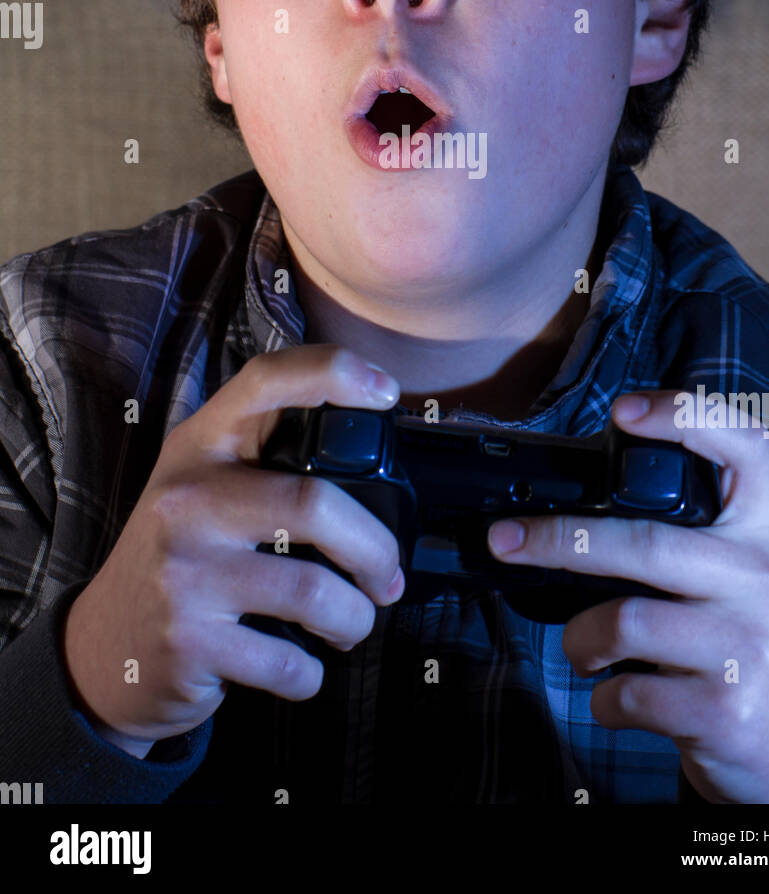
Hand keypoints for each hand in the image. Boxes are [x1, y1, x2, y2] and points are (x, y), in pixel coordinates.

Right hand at [62, 346, 404, 754]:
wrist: (106, 649)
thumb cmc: (180, 558)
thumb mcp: (204, 487)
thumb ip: (267, 459)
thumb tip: (373, 459)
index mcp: (200, 447)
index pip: (265, 382)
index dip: (333, 372)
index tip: (384, 390)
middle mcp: (187, 499)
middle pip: (315, 503)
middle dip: (375, 550)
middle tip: (386, 576)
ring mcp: (184, 569)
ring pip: (313, 591)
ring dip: (353, 617)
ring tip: (351, 622)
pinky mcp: (188, 639)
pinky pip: (287, 660)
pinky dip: (311, 672)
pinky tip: (302, 664)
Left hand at [487, 390, 768, 802]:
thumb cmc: (751, 641)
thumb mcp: (750, 570)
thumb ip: (698, 529)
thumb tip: (585, 500)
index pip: (745, 445)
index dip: (683, 415)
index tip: (623, 411)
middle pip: (646, 541)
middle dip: (559, 540)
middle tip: (506, 539)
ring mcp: (750, 646)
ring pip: (623, 621)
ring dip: (580, 639)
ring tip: (586, 647)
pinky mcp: (725, 710)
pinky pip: (626, 693)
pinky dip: (602, 696)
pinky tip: (618, 694)